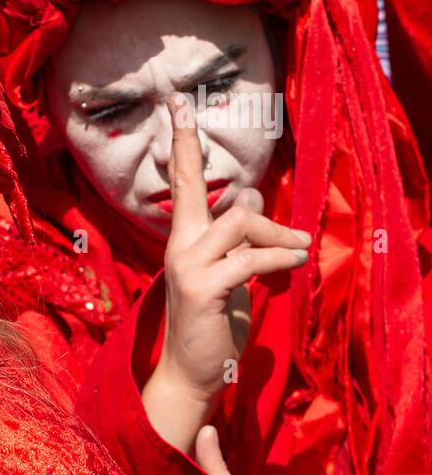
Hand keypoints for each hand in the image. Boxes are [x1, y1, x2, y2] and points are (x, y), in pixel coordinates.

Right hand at [141, 93, 309, 451]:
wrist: (194, 371)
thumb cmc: (213, 323)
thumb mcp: (228, 272)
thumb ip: (235, 235)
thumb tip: (248, 192)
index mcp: (184, 240)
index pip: (182, 184)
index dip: (183, 145)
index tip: (176, 104)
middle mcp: (179, 246)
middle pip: (204, 191)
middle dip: (214, 168)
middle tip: (219, 148)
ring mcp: (187, 266)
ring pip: (239, 221)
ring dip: (278, 233)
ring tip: (297, 247)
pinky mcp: (202, 287)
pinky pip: (250, 258)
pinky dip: (280, 257)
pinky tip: (294, 263)